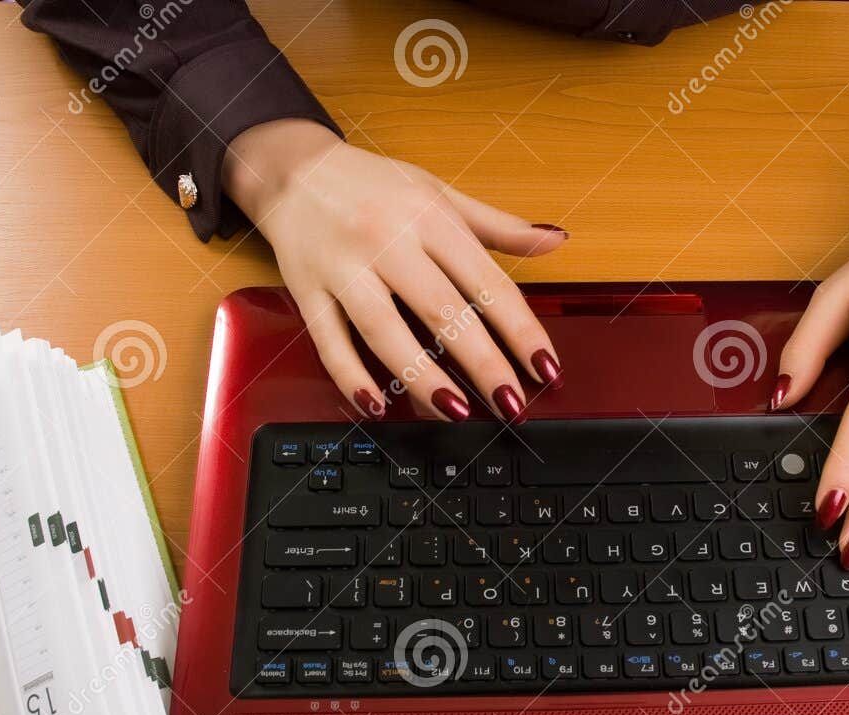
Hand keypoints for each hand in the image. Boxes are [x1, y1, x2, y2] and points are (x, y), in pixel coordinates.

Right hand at [223, 119, 567, 421]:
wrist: (293, 168)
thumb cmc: (373, 185)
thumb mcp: (439, 193)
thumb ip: (498, 225)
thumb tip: (556, 239)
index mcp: (429, 217)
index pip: (487, 281)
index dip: (521, 329)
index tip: (545, 367)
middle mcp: (387, 240)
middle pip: (442, 311)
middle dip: (482, 363)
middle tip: (510, 404)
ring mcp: (343, 266)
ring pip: (384, 329)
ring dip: (421, 376)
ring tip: (454, 412)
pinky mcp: (306, 288)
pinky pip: (328, 340)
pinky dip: (350, 375)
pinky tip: (376, 404)